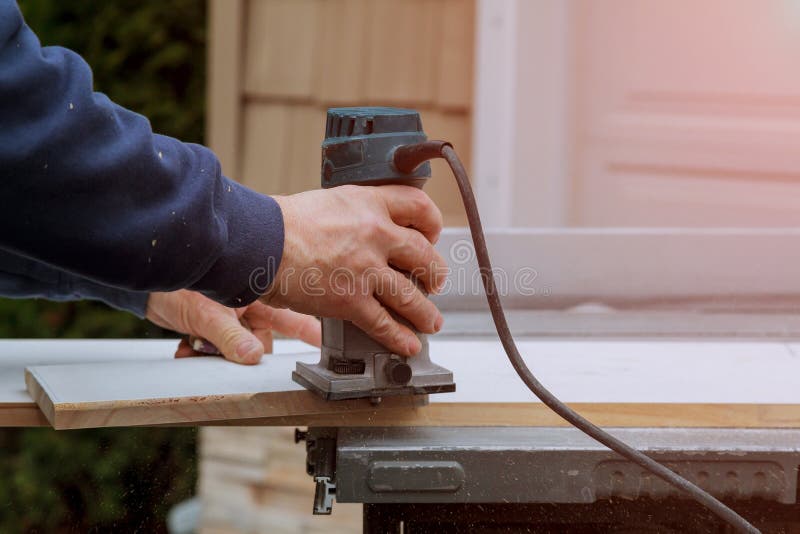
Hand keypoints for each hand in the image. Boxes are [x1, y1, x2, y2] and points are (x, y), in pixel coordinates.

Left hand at [146, 289, 320, 363]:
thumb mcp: (205, 314)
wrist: (144, 290)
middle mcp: (249, 309)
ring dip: (217, 356)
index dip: (311, 333)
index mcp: (258, 296)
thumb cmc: (176, 287)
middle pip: (261, 344)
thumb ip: (230, 337)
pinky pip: (219, 353)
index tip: (328, 345)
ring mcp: (232, 321)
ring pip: (238, 352)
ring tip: (195, 346)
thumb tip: (253, 357)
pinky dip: (203, 356)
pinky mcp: (215, 331)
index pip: (292, 318)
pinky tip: (188, 348)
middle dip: (241, 353)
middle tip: (216, 349)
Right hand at [264, 185, 446, 356]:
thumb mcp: (331, 201)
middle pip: (424, 255)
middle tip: (436, 282)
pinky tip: (407, 344)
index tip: (431, 236)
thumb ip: (356, 213)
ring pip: (410, 295)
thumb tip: (366, 227)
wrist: (261, 243)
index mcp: (371, 204)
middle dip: (435, 273)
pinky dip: (398, 337)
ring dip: (425, 312)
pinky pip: (383, 323)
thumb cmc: (285, 221)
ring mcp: (366, 269)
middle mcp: (376, 234)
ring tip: (431, 321)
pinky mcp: (351, 300)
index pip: (419, 207)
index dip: (432, 224)